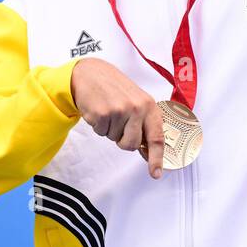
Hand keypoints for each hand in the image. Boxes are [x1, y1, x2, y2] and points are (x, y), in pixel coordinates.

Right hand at [70, 58, 166, 178]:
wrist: (90, 73)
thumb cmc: (114, 88)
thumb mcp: (136, 100)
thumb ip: (144, 123)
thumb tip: (148, 151)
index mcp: (149, 105)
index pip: (156, 137)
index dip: (157, 158)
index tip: (156, 173)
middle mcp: (136, 108)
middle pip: (132, 144)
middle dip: (123, 140)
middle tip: (118, 123)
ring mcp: (119, 110)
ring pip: (114, 139)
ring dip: (109, 130)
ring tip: (108, 111)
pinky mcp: (102, 114)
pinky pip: (101, 133)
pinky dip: (98, 125)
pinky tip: (98, 110)